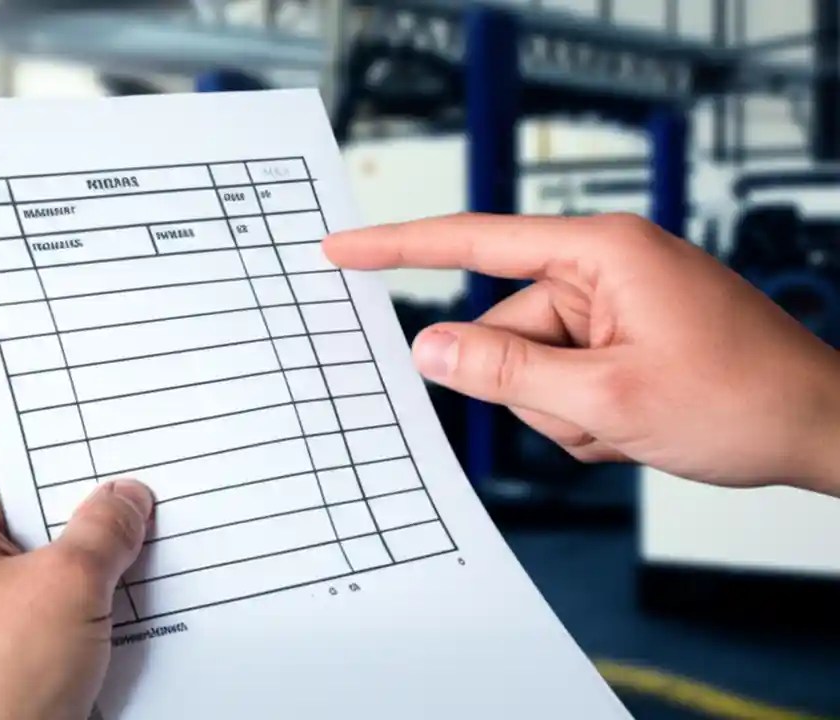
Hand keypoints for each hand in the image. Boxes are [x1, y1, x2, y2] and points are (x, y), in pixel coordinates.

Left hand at [0, 450, 153, 719]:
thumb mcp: (68, 587)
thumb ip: (103, 530)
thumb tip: (122, 501)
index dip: (59, 457)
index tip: (109, 458)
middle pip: (15, 519)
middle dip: (76, 523)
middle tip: (131, 517)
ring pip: (22, 573)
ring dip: (74, 577)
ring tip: (122, 574)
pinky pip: (19, 619)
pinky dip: (59, 619)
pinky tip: (102, 624)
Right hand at [324, 213, 839, 494]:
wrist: (821, 429)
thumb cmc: (744, 397)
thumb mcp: (607, 396)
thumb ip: (505, 373)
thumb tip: (430, 348)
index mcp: (600, 252)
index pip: (474, 242)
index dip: (398, 247)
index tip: (342, 247)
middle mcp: (603, 270)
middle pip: (505, 329)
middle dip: (533, 388)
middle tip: (595, 412)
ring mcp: (615, 306)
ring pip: (532, 367)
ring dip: (564, 411)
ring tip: (629, 421)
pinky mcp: (623, 338)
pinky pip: (564, 381)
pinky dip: (586, 415)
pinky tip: (637, 424)